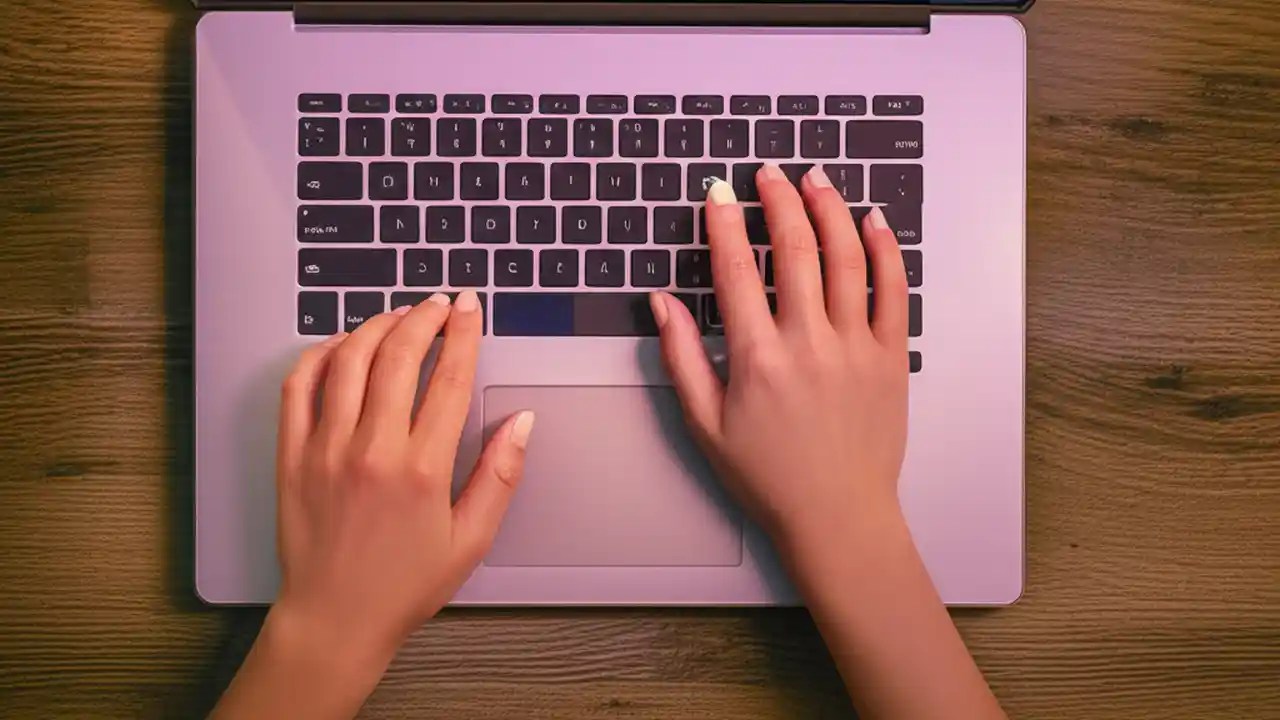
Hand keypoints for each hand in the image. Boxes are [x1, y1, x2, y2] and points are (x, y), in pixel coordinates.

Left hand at [274, 291, 533, 650]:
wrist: (335, 619)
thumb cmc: (404, 585)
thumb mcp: (471, 539)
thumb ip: (500, 474)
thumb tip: (522, 421)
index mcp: (422, 469)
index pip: (450, 378)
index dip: (464, 333)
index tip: (469, 307)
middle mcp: (372, 449)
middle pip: (399, 355)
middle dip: (424, 317)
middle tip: (438, 304)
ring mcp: (326, 448)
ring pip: (349, 359)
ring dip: (377, 326)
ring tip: (398, 317)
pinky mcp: (292, 455)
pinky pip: (299, 385)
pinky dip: (320, 354)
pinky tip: (343, 347)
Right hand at [652, 166, 1005, 719]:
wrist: (837, 516)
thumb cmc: (768, 477)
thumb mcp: (705, 423)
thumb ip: (681, 357)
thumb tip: (661, 303)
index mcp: (757, 358)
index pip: (735, 270)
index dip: (723, 223)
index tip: (718, 193)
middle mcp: (808, 343)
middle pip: (793, 250)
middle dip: (778, 201)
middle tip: (768, 173)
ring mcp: (855, 347)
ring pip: (845, 259)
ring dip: (830, 210)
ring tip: (816, 179)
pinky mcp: (891, 357)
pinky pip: (892, 291)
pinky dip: (885, 250)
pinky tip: (873, 221)